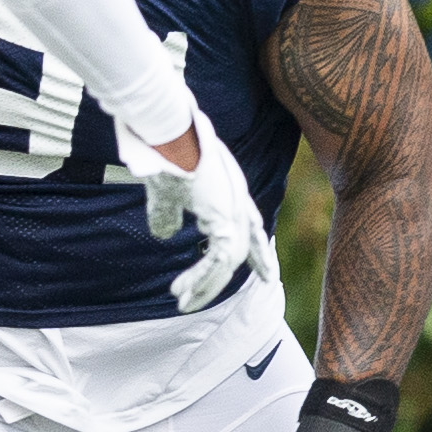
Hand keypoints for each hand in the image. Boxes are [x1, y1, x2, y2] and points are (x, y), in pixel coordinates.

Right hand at [115, 105, 280, 313]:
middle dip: (218, 279)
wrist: (165, 129)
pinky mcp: (222, 215)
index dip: (261, 254)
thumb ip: (168, 212)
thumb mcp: (169, 189)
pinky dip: (202, 277)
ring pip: (230, 259)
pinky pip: (219, 257)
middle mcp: (239, 202)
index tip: (267, 277)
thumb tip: (165, 234)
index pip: (254, 230)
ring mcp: (234, 208)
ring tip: (182, 301)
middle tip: (193, 302)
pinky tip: (184, 290)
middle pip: (242, 249)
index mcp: (231, 193)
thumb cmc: (165, 149)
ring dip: (205, 284)